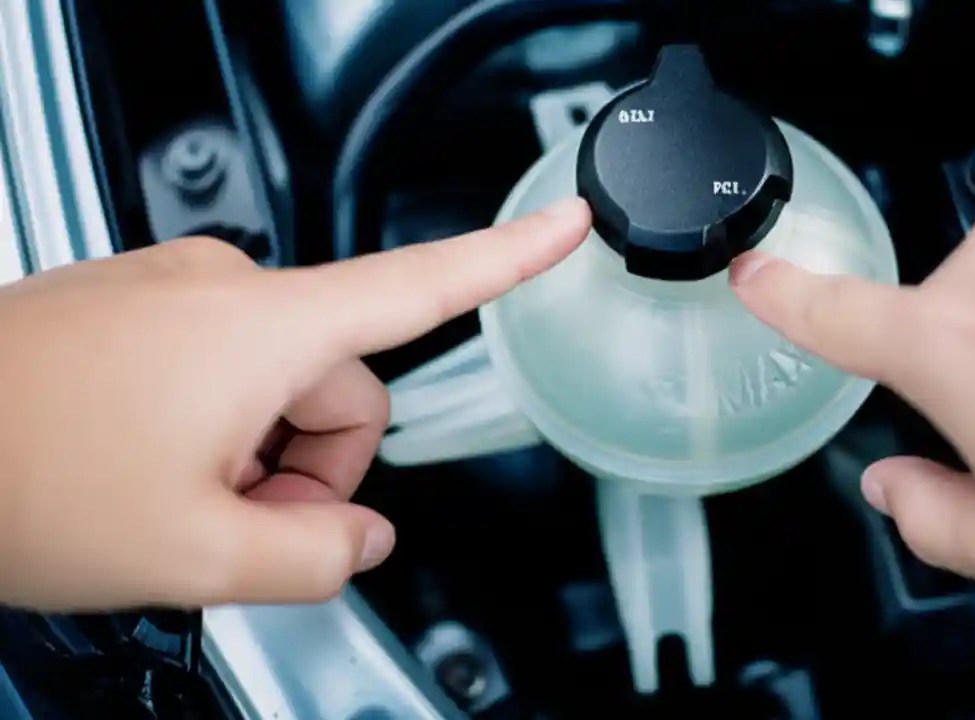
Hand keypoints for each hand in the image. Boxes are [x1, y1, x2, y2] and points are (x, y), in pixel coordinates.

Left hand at [0, 197, 589, 611]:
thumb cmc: (14, 476)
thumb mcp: (192, 554)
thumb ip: (316, 555)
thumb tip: (362, 538)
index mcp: (262, 329)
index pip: (422, 284)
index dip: (510, 257)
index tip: (566, 221)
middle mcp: (223, 288)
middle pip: (342, 384)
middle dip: (312, 464)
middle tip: (235, 521)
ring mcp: (173, 291)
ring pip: (278, 381)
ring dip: (255, 451)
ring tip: (175, 498)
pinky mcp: (136, 304)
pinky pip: (217, 363)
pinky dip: (208, 424)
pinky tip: (141, 465)